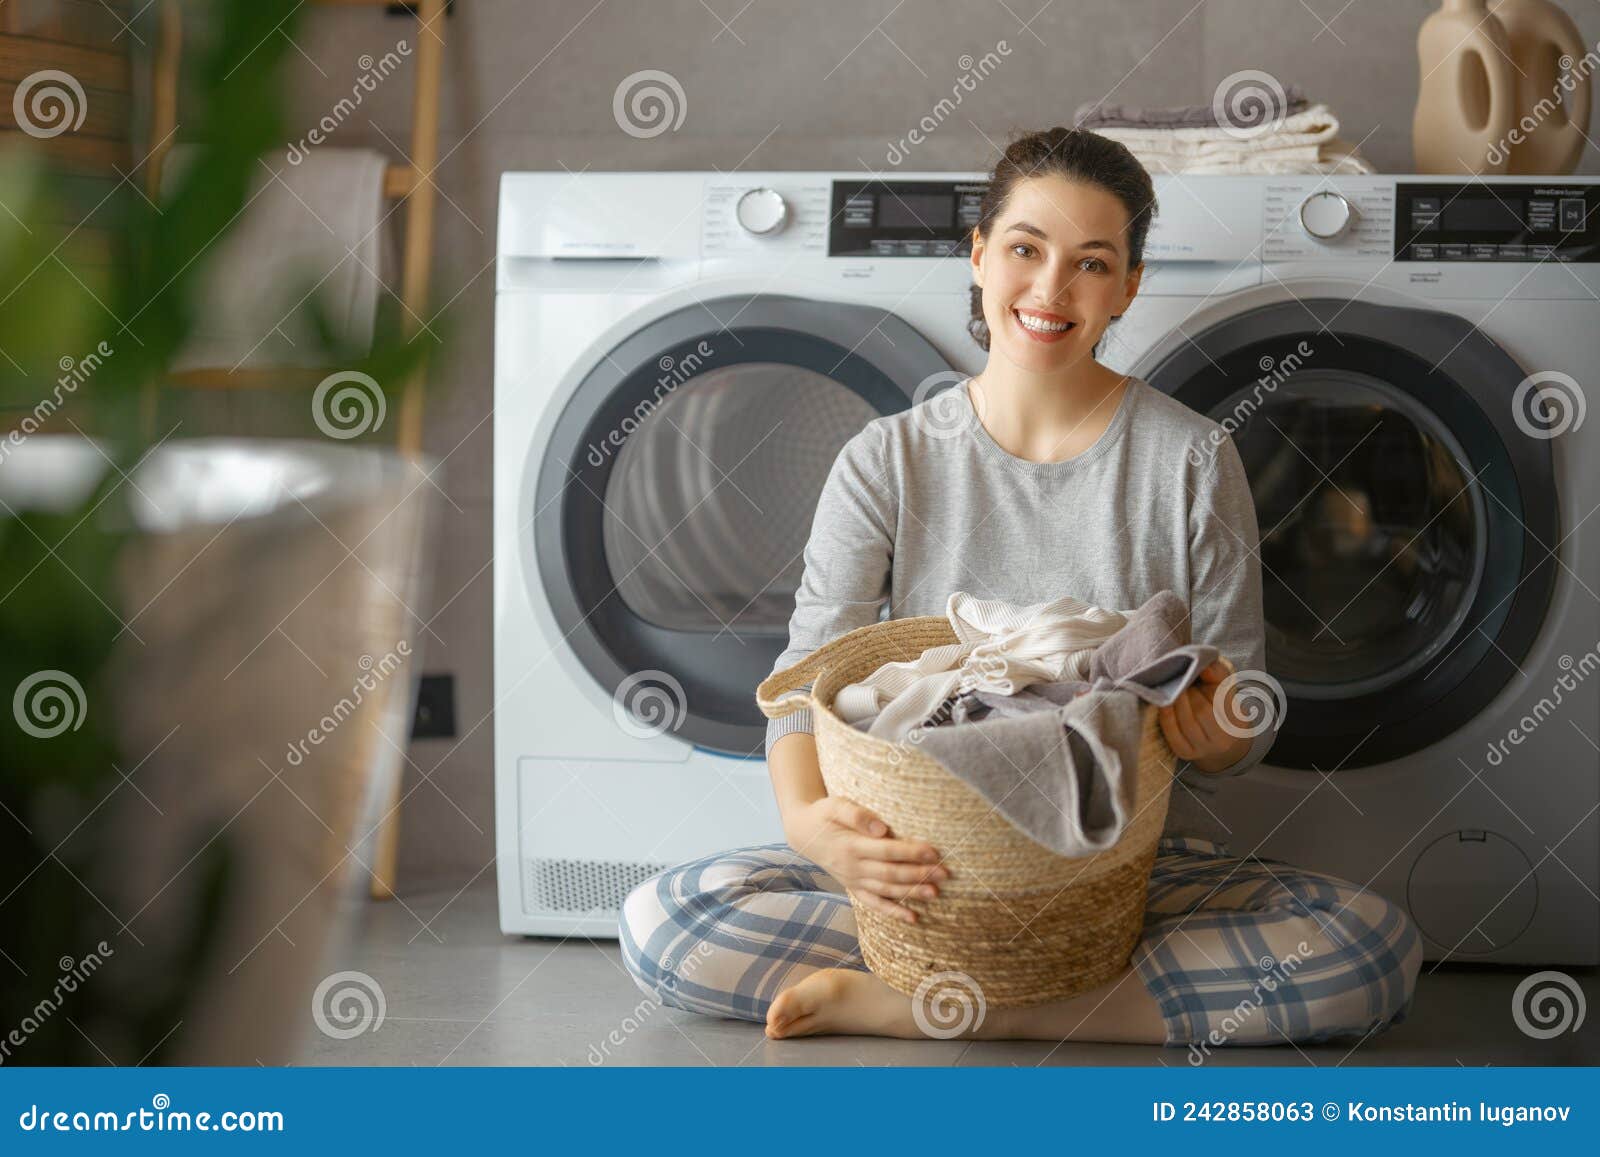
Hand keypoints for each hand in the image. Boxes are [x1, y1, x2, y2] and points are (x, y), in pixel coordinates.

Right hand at [788, 796, 947, 924]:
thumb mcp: (835, 805)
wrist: (802, 832)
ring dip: (911, 893)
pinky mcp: (853, 887)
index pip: (887, 851)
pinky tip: (913, 918)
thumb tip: (882, 829)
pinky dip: (893, 912)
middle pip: (891, 873)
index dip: (911, 852)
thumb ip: (857, 814)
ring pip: (886, 890)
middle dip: (919, 874)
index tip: (934, 852)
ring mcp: (853, 880)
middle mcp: (853, 867)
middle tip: (945, 873)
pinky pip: (874, 904)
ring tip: (936, 893)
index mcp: (850, 846)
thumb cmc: (823, 814)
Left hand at [1157, 659, 1251, 772]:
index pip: (1220, 698)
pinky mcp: (1185, 753)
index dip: (1206, 683)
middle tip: (1180, 682)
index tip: (1196, 671)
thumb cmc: (1215, 703)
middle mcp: (1223, 738)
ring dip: (1176, 703)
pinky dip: (1166, 717)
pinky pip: (1174, 735)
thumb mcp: (1223, 685)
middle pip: (1204, 712)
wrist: (1214, 735)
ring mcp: (1204, 748)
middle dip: (1188, 694)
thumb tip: (1205, 666)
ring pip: (1188, 723)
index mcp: (1236, 719)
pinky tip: (1163, 704)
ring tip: (1172, 691)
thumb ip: (1217, 672)